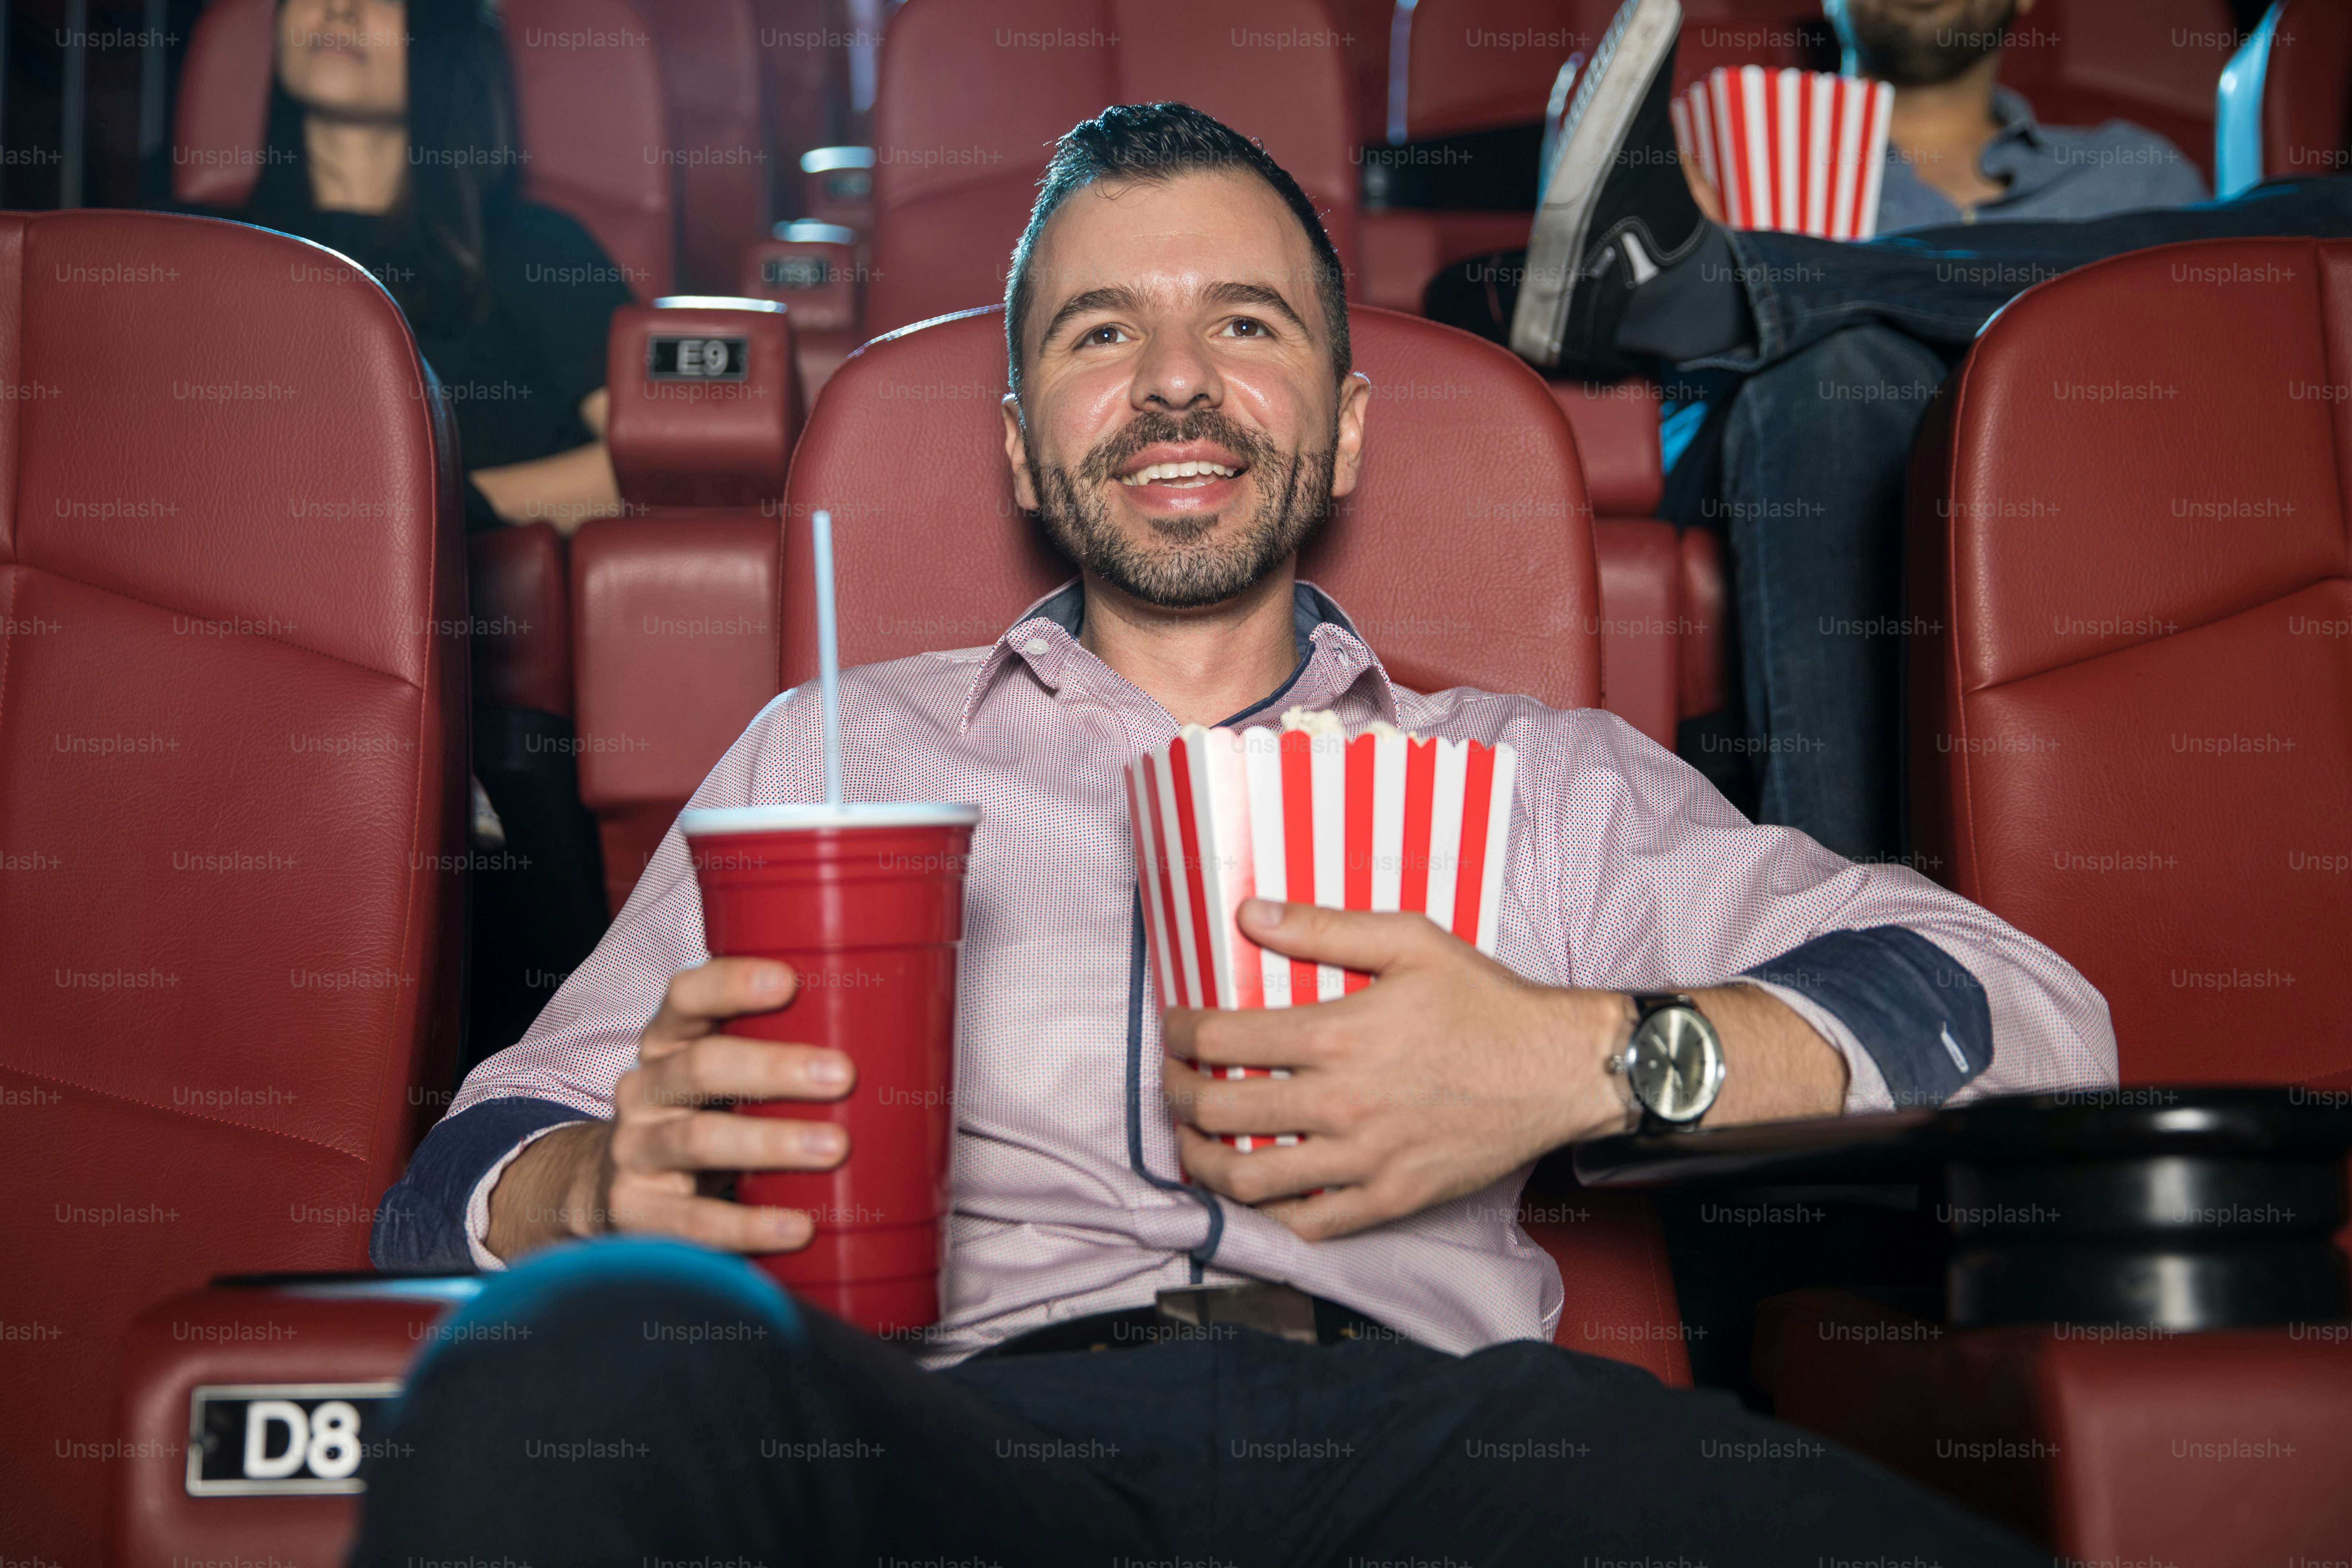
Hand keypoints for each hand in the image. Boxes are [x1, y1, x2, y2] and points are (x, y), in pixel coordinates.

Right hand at [484, 958, 855, 1261]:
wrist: (625, 1190)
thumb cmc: (707, 1115)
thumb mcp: (728, 1074)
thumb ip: (782, 1049)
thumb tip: (895, 1038)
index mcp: (670, 1040)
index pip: (687, 996)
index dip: (731, 984)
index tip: (788, 981)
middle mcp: (645, 1087)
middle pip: (702, 1066)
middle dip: (773, 1068)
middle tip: (841, 1075)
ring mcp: (635, 1148)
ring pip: (700, 1139)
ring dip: (771, 1142)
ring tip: (834, 1148)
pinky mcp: (635, 1209)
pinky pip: (692, 1220)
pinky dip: (748, 1226)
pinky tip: (797, 1227)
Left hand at [1160, 900, 1632, 1241]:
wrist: (1558, 1069)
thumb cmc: (1486, 1002)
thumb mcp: (1411, 941)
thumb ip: (1323, 928)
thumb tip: (1249, 912)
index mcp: (1338, 1036)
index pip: (1220, 1042)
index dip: (1179, 1036)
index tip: (1176, 1030)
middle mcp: (1343, 1103)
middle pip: (1219, 1115)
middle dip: (1177, 1098)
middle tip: (1175, 1084)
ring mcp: (1366, 1160)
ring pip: (1250, 1181)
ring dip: (1203, 1164)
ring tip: (1194, 1143)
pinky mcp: (1392, 1199)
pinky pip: (1310, 1224)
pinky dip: (1269, 1214)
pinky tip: (1256, 1191)